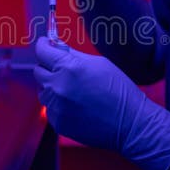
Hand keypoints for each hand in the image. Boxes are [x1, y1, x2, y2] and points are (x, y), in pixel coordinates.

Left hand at [34, 37, 169, 169]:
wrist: (130, 124)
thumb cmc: (119, 91)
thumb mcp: (99, 63)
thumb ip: (73, 55)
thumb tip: (56, 46)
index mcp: (69, 68)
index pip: (42, 51)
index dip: (44, 46)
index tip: (46, 46)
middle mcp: (58, 87)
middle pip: (38, 71)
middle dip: (49, 67)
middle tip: (65, 70)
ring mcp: (56, 107)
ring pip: (43, 90)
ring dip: (53, 87)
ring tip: (75, 91)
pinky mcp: (58, 122)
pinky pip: (50, 108)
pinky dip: (59, 105)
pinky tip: (77, 106)